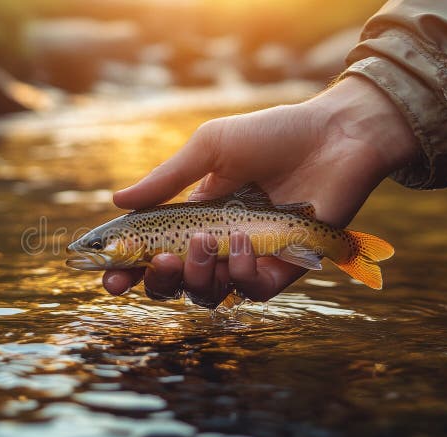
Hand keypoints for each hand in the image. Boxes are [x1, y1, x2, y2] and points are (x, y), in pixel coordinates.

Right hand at [103, 76, 417, 304]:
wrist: (336, 135)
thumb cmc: (273, 134)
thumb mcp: (211, 148)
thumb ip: (166, 179)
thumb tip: (116, 201)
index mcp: (196, 214)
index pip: (155, 251)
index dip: (130, 269)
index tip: (111, 277)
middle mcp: (219, 241)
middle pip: (176, 282)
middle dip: (159, 280)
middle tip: (159, 260)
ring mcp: (250, 257)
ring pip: (208, 292)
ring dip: (196, 275)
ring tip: (202, 241)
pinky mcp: (283, 268)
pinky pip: (250, 291)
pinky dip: (240, 273)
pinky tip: (243, 242)